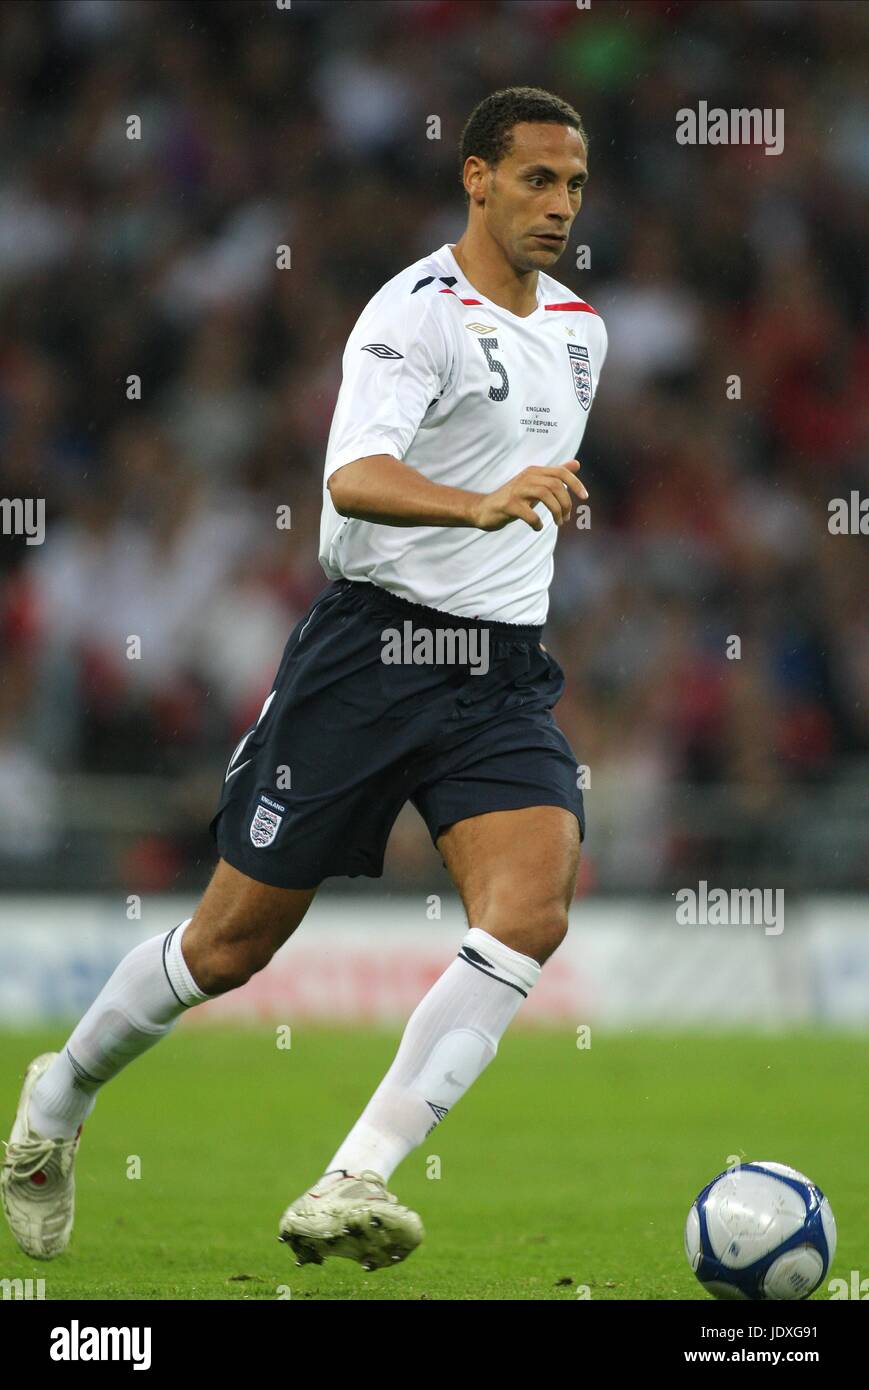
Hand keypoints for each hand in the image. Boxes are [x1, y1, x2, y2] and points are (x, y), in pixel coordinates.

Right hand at [471, 459, 587, 531]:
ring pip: (545, 496)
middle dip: (566, 503)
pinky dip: (537, 523)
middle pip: (555, 485)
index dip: (576, 484)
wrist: (484, 509)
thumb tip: (576, 463)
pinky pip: (530, 514)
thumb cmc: (513, 498)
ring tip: (558, 523)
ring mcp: (517, 491)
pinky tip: (537, 528)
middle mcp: (526, 477)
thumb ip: (555, 474)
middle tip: (566, 518)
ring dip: (556, 512)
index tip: (585, 497)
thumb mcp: (535, 484)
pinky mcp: (509, 505)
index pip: (561, 472)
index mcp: (534, 472)